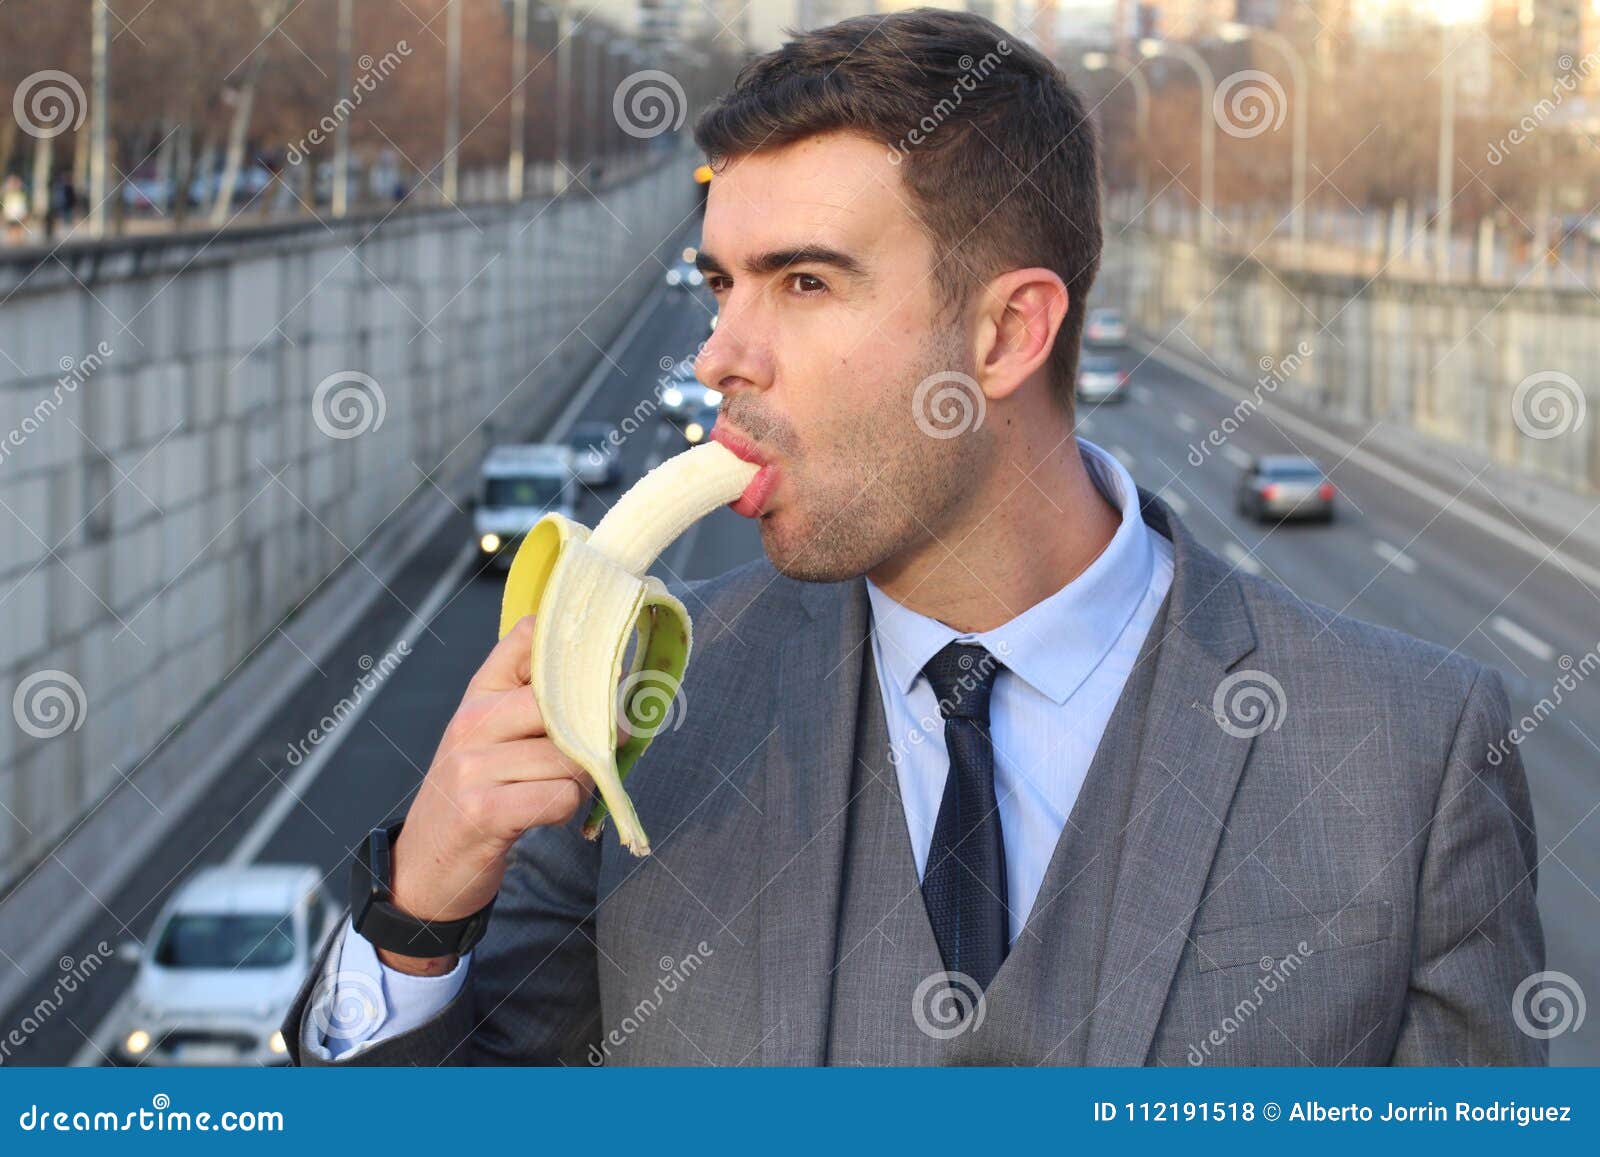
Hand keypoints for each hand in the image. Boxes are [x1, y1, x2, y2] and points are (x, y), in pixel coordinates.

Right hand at [378, 615, 594, 974]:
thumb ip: (535, 704)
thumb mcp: (492, 737)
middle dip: (594, 732)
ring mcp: (473, 766)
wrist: (425, 865)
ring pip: (569, 757)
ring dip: (579, 780)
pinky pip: (560, 797)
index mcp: (478, 694)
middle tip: (598, 753)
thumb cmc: (474, 793)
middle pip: (563, 704)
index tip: (603, 673)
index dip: (574, 650)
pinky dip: (565, 809)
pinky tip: (542, 813)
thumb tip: (613, 683)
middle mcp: (471, 722)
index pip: (528, 638)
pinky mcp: (483, 810)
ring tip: (554, 791)